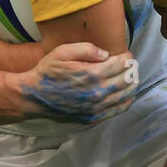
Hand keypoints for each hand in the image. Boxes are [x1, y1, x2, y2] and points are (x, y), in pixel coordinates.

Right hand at [19, 43, 139, 122]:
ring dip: (132, 84)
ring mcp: (97, 107)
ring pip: (126, 95)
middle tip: (130, 64)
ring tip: (130, 76)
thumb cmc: (48, 72)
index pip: (122, 64)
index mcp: (92, 74)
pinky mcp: (94, 117)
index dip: (127, 56)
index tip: (125, 53)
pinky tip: (126, 93)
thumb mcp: (63, 52)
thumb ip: (86, 49)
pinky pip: (118, 109)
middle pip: (127, 79)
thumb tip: (106, 54)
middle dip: (131, 69)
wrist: (34, 96)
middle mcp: (98, 92)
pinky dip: (126, 100)